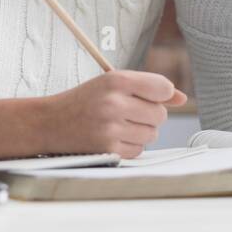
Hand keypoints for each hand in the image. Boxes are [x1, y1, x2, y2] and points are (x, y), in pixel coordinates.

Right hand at [36, 70, 187, 158]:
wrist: (49, 123)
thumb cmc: (86, 100)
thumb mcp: (112, 84)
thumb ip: (149, 87)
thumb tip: (182, 98)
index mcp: (116, 81)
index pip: (162, 87)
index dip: (161, 94)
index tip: (148, 96)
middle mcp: (114, 103)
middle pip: (160, 114)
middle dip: (149, 115)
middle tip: (127, 112)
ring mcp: (110, 128)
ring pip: (152, 134)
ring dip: (141, 132)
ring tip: (119, 125)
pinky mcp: (108, 150)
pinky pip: (139, 150)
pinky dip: (130, 146)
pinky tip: (112, 138)